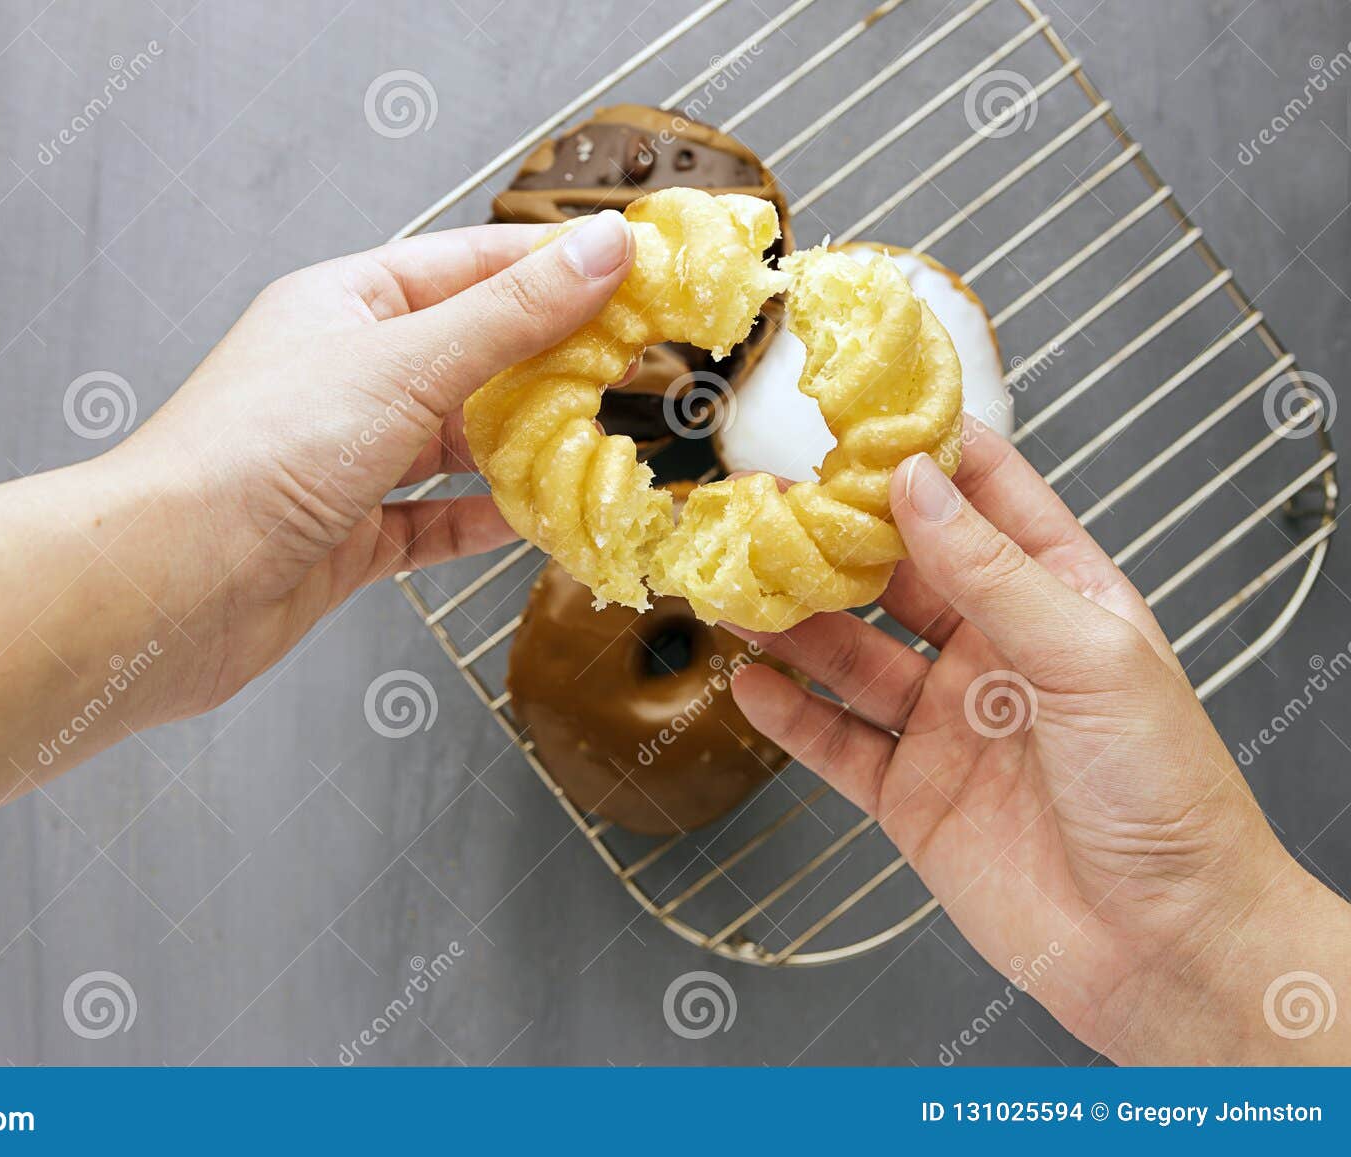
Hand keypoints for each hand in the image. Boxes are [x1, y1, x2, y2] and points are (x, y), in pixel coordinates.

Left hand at [111, 211, 633, 712]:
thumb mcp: (403, 365)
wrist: (166, 589)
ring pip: (457, 445)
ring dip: (525, 449)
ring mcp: (345, 462)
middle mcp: (344, 377)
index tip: (636, 273)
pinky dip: (487, 521)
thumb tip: (604, 248)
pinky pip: (436, 521)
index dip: (552, 267)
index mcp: (344, 305)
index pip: (469, 267)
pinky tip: (539, 520)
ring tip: (604, 445)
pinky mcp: (348, 539)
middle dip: (550, 364)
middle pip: (470, 357)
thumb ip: (512, 315)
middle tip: (637, 368)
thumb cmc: (257, 454)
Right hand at [729, 420, 1350, 1063]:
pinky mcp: (910, 795)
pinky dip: (788, 713)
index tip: (857, 414)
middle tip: (760, 504)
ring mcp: (949, 725)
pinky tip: (748, 681)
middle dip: (830, 538)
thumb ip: (992, 573)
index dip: (924, 453)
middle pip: (896, 575)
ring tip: (736, 590)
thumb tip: (919, 483)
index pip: (986, 500)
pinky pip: (835, 742)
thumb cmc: (1164, 795)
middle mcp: (997, 653)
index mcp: (1059, 600)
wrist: (1163, 948)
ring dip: (794, 623)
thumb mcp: (1087, 659)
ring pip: (851, 656)